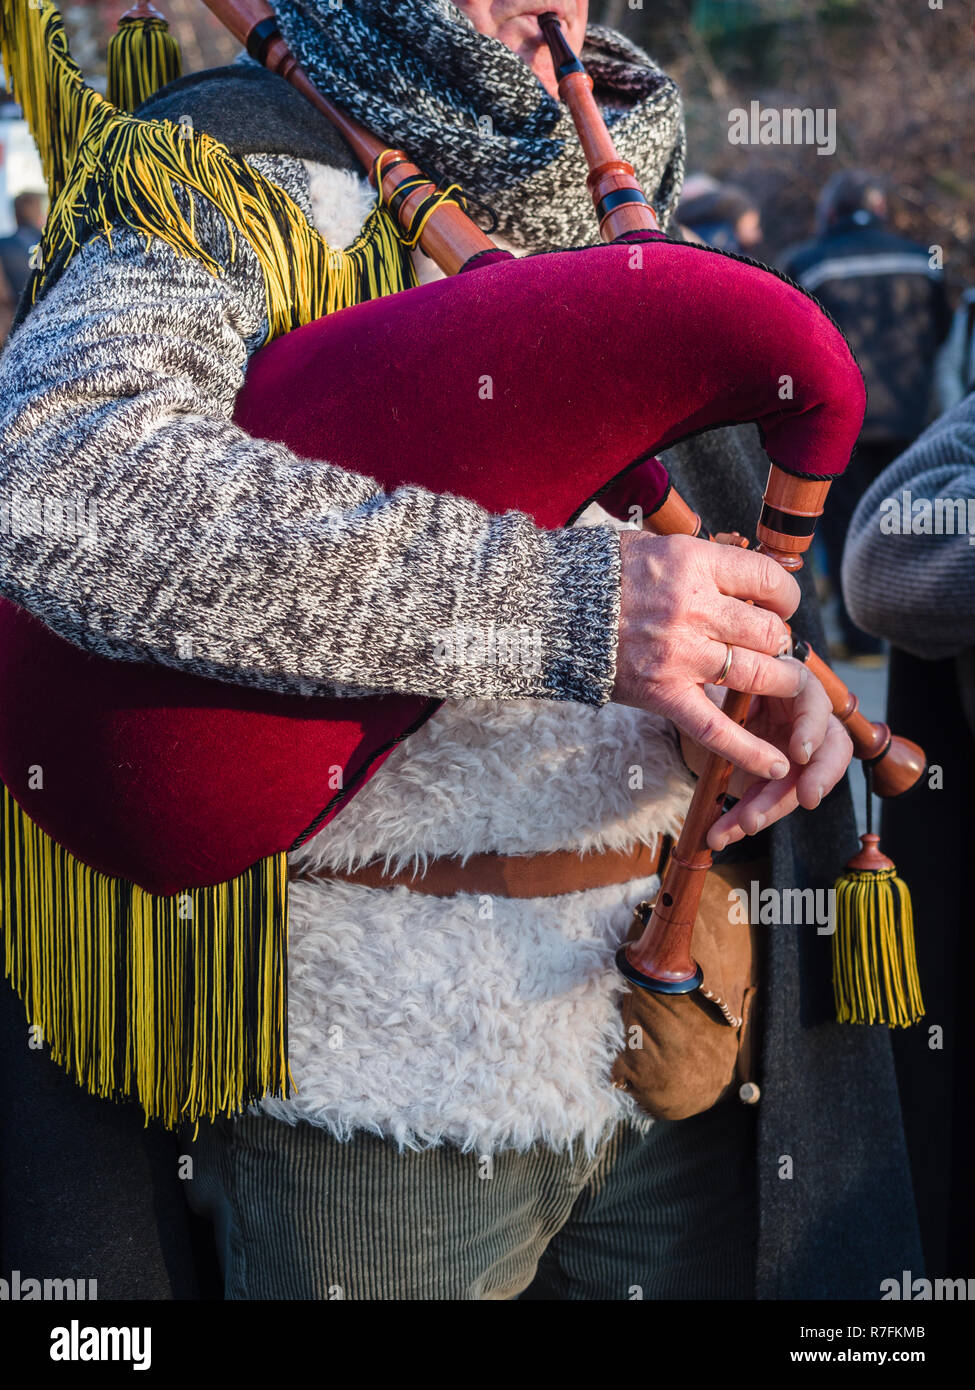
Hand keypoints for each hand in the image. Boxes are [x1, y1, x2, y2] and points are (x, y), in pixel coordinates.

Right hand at [613, 530, 805, 779]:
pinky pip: (715, 727)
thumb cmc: (599, 575)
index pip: (768, 580)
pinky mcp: (662, 693)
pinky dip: (748, 750)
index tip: (779, 606)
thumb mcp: (654, 547)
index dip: (785, 597)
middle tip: (772, 647)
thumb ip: (698, 560)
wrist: (546, 609)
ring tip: (785, 685)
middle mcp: (692, 608)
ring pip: (756, 675)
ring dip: (780, 682)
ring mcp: (679, 655)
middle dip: (779, 641)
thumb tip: (738, 573)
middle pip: (768, 632)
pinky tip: (776, 762)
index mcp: (692, 564)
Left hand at [678, 672, 854, 849]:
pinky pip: (767, 805)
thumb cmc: (707, 691)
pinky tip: (720, 835)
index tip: (799, 753)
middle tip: (805, 800)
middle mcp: (802, 721)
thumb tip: (736, 728)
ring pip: (796, 787)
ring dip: (769, 809)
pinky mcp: (775, 783)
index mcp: (790, 684)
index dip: (812, 729)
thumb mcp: (712, 694)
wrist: (689, 710)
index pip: (816, 705)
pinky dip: (742, 821)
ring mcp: (792, 755)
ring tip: (740, 826)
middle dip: (818, 779)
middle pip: (829, 752)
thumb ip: (728, 707)